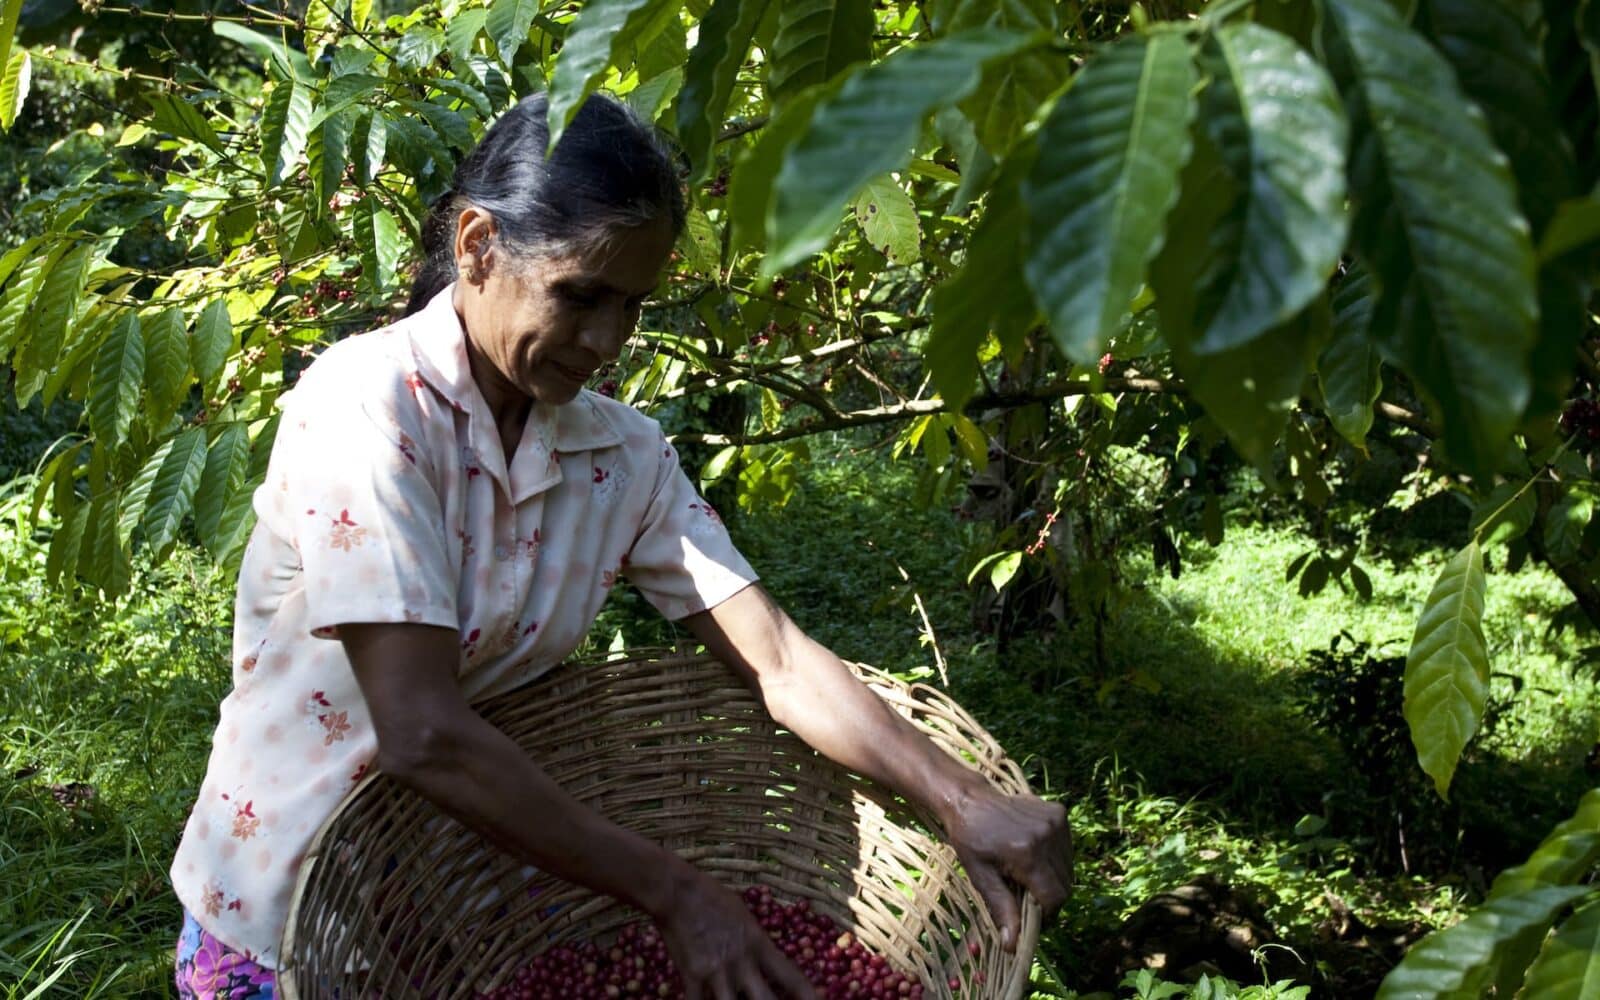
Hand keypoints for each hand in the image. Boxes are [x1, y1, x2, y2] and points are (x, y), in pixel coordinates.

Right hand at [655, 873, 818, 999]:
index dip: (808, 995)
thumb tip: (766, 959)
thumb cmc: (713, 896)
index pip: (791, 976)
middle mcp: (742, 962)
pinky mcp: (691, 976)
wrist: (678, 892)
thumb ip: (756, 940)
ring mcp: (716, 971)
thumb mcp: (745, 915)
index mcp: (758, 944)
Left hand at [945, 786, 1072, 952]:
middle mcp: (1047, 835)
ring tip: (1029, 873)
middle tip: (1027, 896)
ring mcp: (1055, 822)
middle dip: (1050, 898)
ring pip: (1068, 867)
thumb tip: (1013, 946)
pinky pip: (1066, 848)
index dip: (1047, 914)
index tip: (1031, 918)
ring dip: (1054, 877)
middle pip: (1065, 884)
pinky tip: (1034, 852)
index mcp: (1027, 853)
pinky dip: (1055, 857)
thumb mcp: (980, 876)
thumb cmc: (970, 840)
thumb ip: (1002, 909)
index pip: (1055, 897)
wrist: (970, 800)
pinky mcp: (1059, 812)